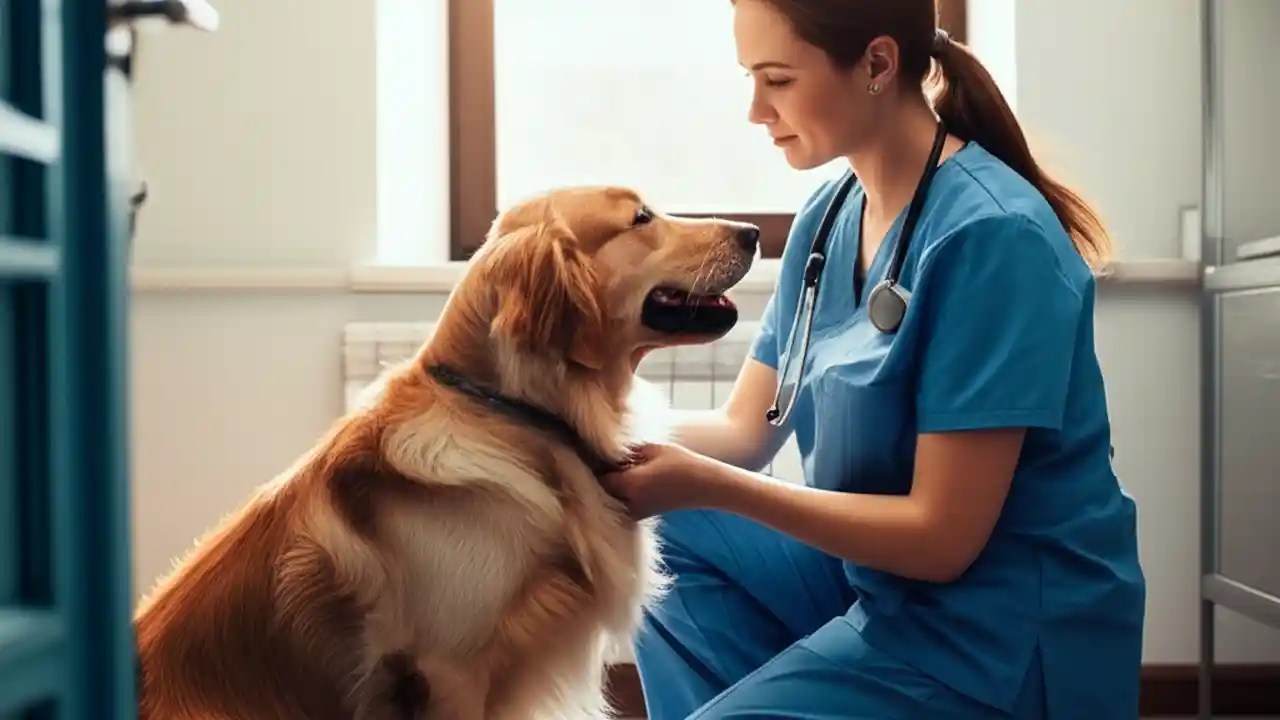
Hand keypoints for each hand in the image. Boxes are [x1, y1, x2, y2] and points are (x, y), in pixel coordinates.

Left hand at [598, 443, 726, 518]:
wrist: (706, 487)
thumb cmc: (682, 463)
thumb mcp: (652, 449)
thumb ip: (626, 451)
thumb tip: (603, 450)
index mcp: (629, 485)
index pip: (596, 475)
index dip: (590, 462)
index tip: (588, 450)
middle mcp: (629, 504)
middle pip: (600, 490)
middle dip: (596, 475)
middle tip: (596, 457)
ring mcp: (635, 513)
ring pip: (608, 499)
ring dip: (607, 485)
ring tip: (611, 467)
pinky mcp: (640, 516)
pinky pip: (619, 504)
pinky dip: (617, 493)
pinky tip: (623, 479)